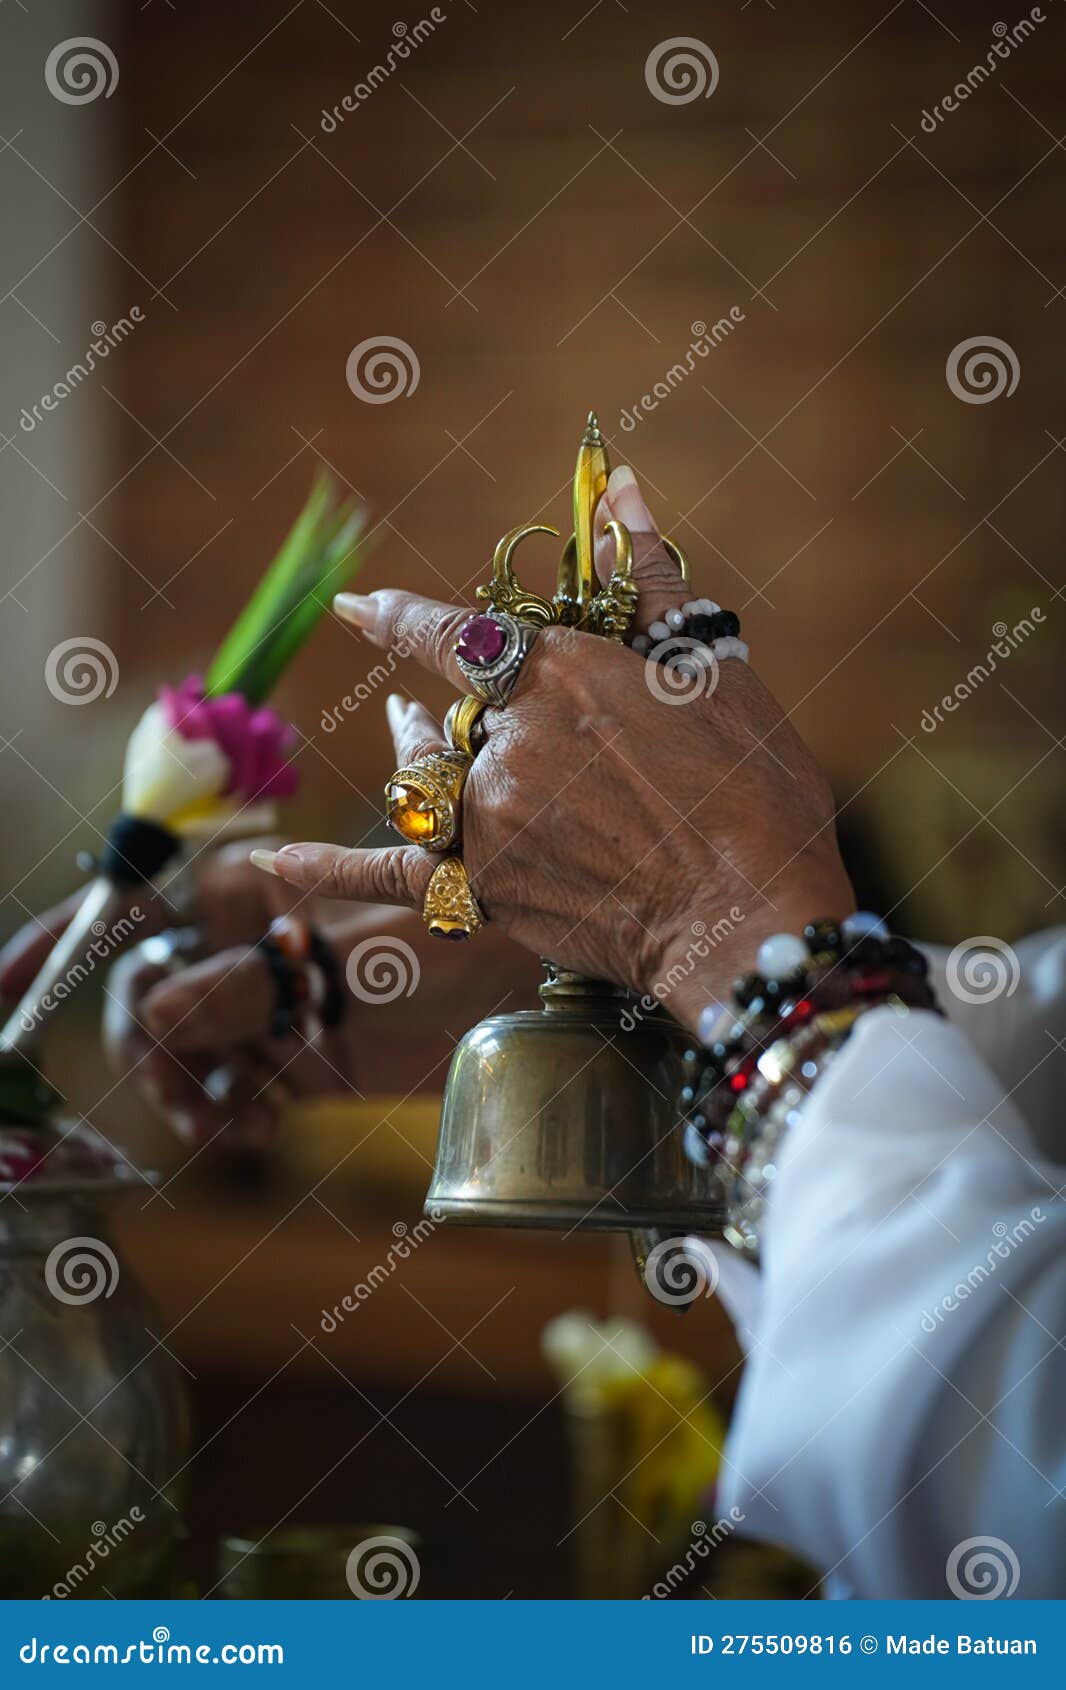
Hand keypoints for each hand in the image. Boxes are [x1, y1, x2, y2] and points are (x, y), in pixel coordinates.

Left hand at [250, 466, 853, 1035]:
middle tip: (486, 712)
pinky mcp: (482, 887)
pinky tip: (266, 865)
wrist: (748, 915)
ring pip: (423, 776)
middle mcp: (507, 739)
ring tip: (412, 735)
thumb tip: (620, 484)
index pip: (456, 633)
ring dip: (418, 756)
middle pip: (452, 715)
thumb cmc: (751, 789)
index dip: (403, 617)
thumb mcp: (710, 668)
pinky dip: (325, 870)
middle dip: (466, 712)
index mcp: (559, 674)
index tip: (359, 606)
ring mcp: (486, 817)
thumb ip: (649, 578)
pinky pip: (386, 875)